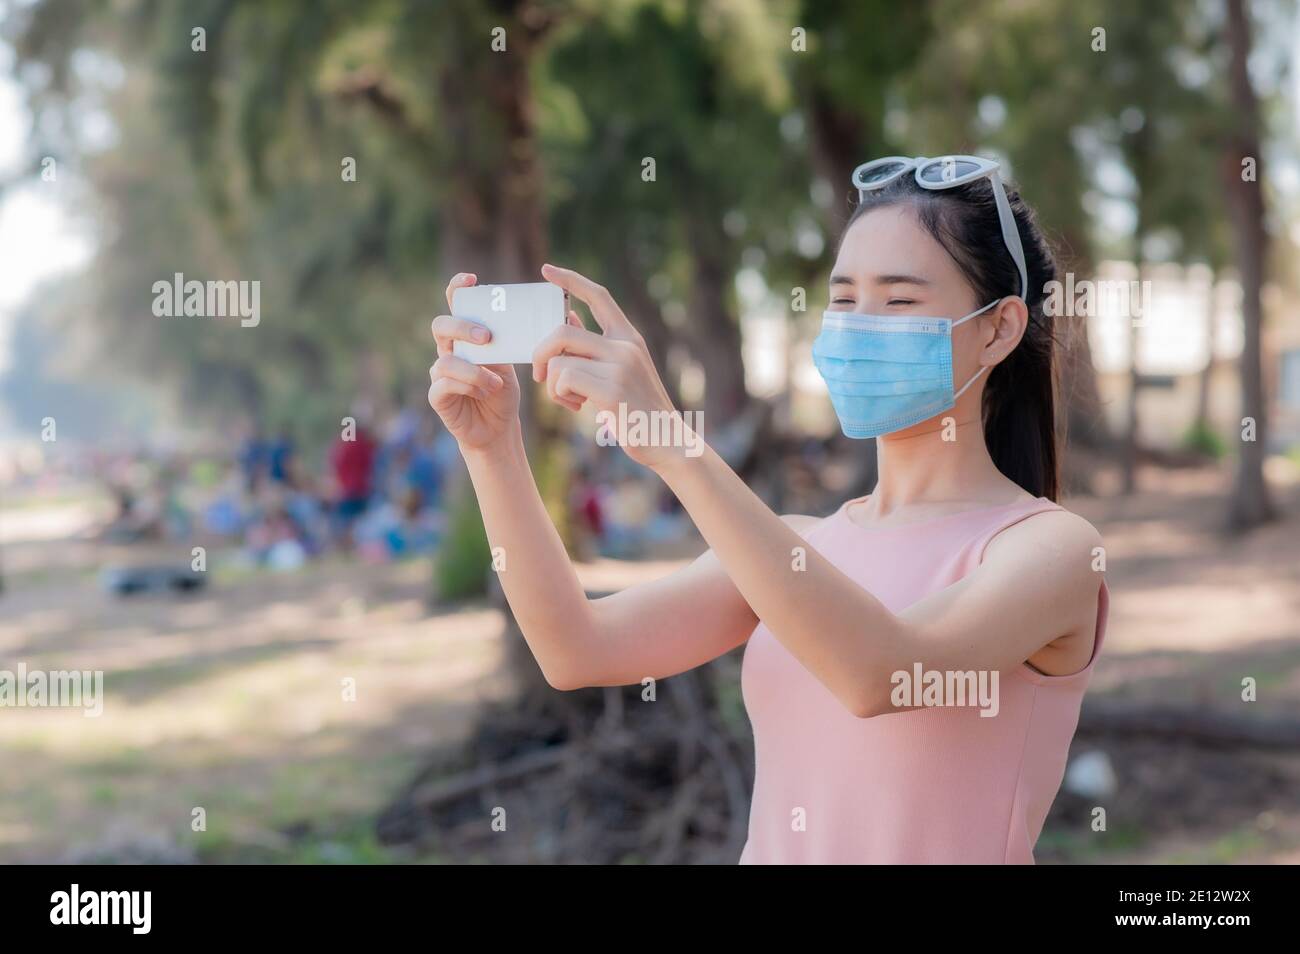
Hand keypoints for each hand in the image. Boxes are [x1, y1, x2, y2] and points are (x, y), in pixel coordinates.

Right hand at [428, 273, 520, 452]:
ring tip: (495, 383)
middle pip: (441, 325)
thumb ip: (503, 343)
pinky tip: (485, 391)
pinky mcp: (437, 395)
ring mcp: (440, 373)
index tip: (471, 280)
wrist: (498, 428)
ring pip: (445, 360)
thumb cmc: (502, 392)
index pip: (455, 305)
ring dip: (474, 370)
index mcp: (465, 338)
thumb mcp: (508, 363)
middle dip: (462, 327)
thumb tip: (514, 319)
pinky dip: (467, 385)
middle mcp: (449, 351)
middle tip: (486, 338)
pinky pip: (444, 383)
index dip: (457, 289)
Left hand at [532, 263, 695, 469]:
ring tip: (569, 400)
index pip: (599, 295)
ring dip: (551, 383)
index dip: (570, 280)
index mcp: (628, 337)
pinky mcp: (612, 390)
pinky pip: (564, 379)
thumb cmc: (639, 407)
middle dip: (540, 352)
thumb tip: (568, 316)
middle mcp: (625, 346)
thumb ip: (595, 345)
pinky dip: (560, 395)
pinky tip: (578, 407)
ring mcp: (620, 367)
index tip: (547, 270)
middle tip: (539, 375)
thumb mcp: (621, 369)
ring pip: (559, 360)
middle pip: (562, 330)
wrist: (668, 439)